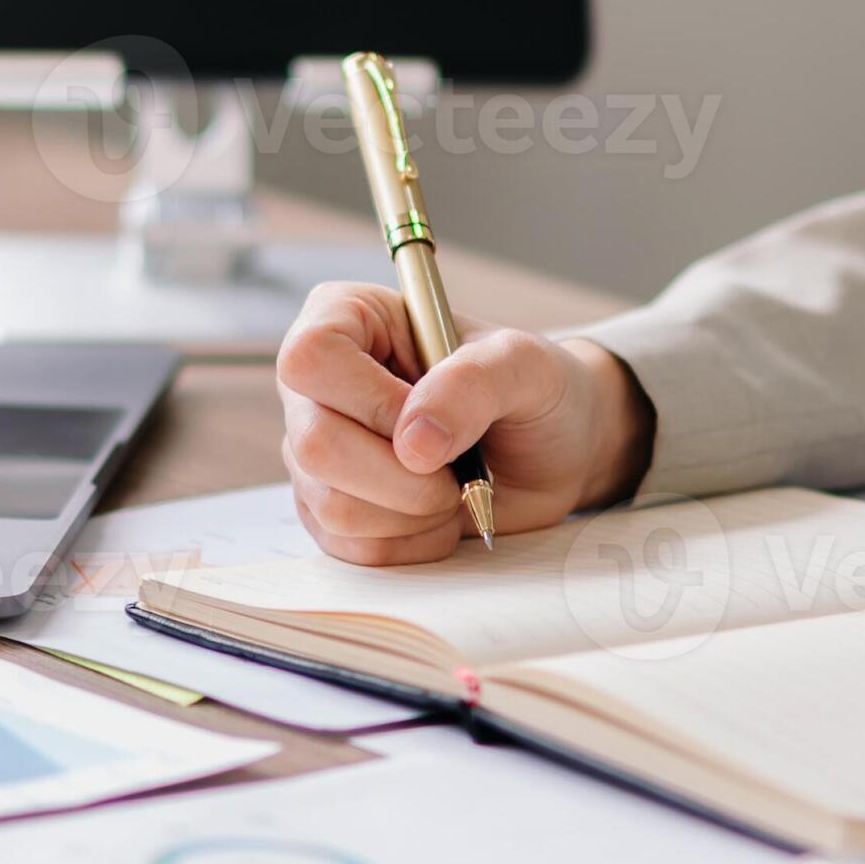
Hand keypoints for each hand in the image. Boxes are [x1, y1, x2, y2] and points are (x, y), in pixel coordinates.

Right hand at [275, 282, 656, 564]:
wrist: (554, 452)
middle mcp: (318, 384)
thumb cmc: (536, 390)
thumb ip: (473, 384)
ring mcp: (314, 449)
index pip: (310, 358)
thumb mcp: (525, 366)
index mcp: (349, 317)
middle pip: (314, 443)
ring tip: (454, 488)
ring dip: (412, 513)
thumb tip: (413, 443)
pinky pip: (348, 545)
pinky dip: (409, 543)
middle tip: (458, 470)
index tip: (432, 425)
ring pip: (329, 504)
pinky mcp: (328, 508)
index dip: (372, 403)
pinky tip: (439, 515)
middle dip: (403, 477)